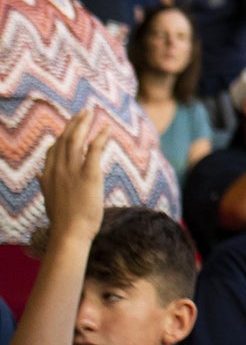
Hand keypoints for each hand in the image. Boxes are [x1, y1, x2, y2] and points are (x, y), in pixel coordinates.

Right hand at [39, 111, 110, 247]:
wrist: (70, 233)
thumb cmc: (63, 220)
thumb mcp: (50, 200)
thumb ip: (46, 185)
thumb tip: (40, 176)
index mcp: (48, 175)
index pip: (54, 148)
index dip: (63, 134)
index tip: (71, 124)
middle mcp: (58, 170)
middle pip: (65, 139)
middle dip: (74, 123)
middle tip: (84, 111)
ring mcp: (72, 172)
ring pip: (76, 140)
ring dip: (84, 124)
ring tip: (91, 113)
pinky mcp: (89, 175)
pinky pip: (94, 150)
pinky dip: (100, 137)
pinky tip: (106, 129)